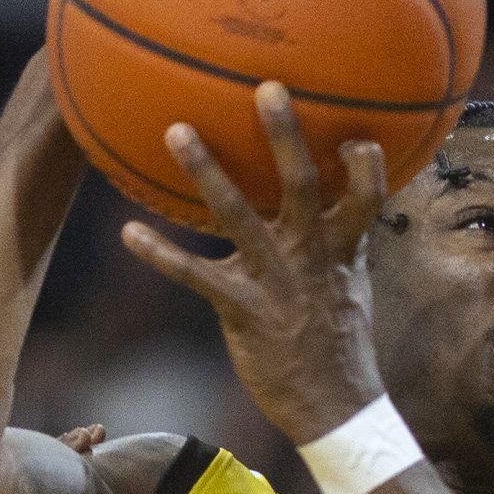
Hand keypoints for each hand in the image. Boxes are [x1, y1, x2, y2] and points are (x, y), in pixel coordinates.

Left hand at [118, 84, 390, 447]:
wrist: (331, 406)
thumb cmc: (340, 344)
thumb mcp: (353, 286)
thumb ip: (342, 242)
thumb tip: (341, 208)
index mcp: (343, 248)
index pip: (366, 195)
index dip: (364, 162)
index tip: (352, 132)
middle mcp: (310, 254)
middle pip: (299, 183)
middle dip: (284, 135)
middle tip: (266, 87)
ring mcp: (274, 279)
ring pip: (237, 215)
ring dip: (206, 171)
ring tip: (177, 131)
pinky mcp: (240, 307)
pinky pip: (193, 274)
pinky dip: (159, 252)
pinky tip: (128, 232)